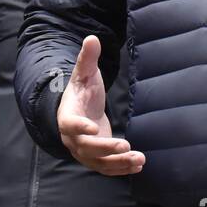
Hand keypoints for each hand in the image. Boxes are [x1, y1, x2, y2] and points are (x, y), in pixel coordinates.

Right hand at [57, 36, 143, 176]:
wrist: (79, 109)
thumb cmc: (82, 90)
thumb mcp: (84, 73)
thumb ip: (87, 58)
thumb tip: (92, 38)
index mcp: (67, 115)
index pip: (70, 124)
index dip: (80, 128)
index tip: (94, 128)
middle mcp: (73, 137)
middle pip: (86, 148)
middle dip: (106, 149)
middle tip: (125, 146)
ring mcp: (83, 151)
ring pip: (98, 162)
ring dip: (118, 163)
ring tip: (139, 159)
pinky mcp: (96, 157)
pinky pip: (106, 167)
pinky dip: (121, 168)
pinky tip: (138, 165)